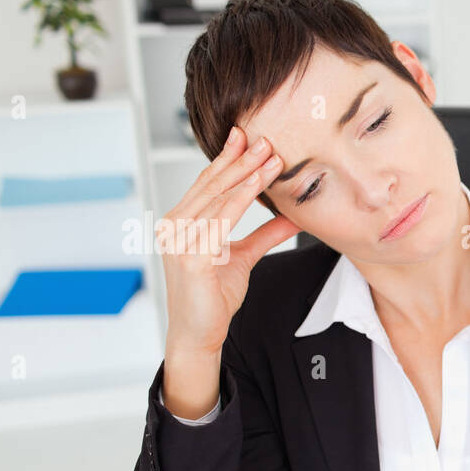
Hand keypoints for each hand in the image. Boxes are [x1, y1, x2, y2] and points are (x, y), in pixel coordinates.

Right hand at [160, 125, 299, 357]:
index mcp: (182, 222)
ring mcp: (180, 241)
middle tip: (265, 138)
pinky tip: (257, 186)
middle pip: (212, 185)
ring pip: (217, 199)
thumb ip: (265, 234)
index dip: (227, 159)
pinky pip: (220, 222)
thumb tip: (293, 216)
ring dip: (246, 175)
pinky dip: (240, 200)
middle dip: (240, 160)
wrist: (198, 333)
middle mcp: (176, 226)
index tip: (246, 137)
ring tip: (270, 156)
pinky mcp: (191, 258)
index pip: (207, 183)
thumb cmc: (213, 296)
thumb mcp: (244, 256)